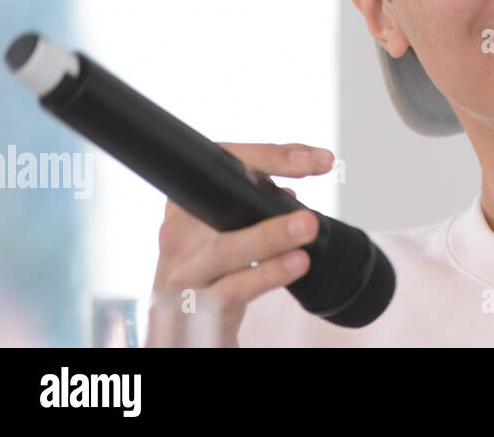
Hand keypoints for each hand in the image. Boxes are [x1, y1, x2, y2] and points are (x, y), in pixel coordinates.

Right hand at [146, 142, 334, 346]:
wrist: (181, 337)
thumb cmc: (205, 279)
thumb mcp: (222, 240)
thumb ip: (251, 214)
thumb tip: (289, 194)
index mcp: (185, 210)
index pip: (224, 167)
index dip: (271, 156)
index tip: (317, 159)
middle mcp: (176, 239)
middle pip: (218, 206)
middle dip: (265, 192)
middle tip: (309, 201)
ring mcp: (182, 277)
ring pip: (224, 251)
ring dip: (268, 237)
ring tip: (307, 228)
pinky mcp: (192, 314)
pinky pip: (230, 292)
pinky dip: (264, 276)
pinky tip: (295, 265)